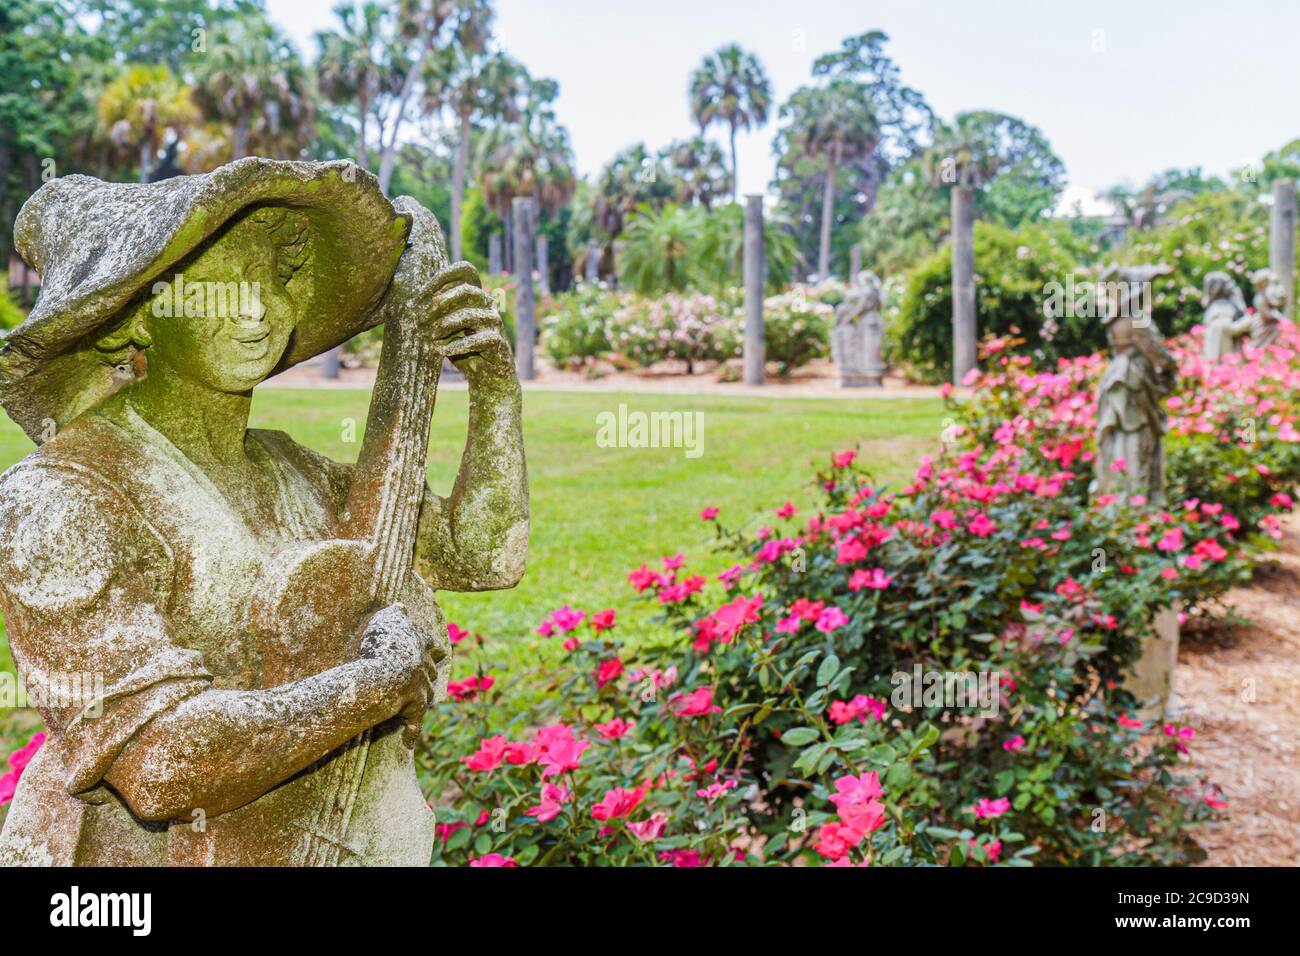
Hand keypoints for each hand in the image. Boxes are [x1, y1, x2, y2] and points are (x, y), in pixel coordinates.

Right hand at [357, 604, 440, 725]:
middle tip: (429, 675)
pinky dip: (411, 733)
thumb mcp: (388, 620)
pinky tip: (409, 743)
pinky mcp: (414, 707)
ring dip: (424, 697)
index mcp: (421, 645)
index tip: (438, 651)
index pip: (433, 646)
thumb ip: (395, 613)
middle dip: (430, 672)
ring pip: (427, 693)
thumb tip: (401, 606)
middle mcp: (426, 665)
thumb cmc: (382, 645)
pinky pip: (413, 722)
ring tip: (422, 701)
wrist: (385, 676)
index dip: (434, 648)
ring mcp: (422, 687)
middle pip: (432, 669)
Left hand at [381, 201, 514, 384]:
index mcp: (475, 295)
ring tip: (432, 336)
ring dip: (447, 324)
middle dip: (443, 301)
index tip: (422, 290)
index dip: (445, 274)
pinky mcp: (498, 341)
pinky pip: (478, 339)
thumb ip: (432, 314)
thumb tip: (400, 295)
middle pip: (467, 291)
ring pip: (470, 315)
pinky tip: (441, 352)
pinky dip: (457, 346)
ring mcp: (495, 322)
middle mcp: (488, 304)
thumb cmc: (460, 349)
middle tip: (424, 316)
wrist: (487, 376)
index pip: (465, 271)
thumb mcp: (443, 329)